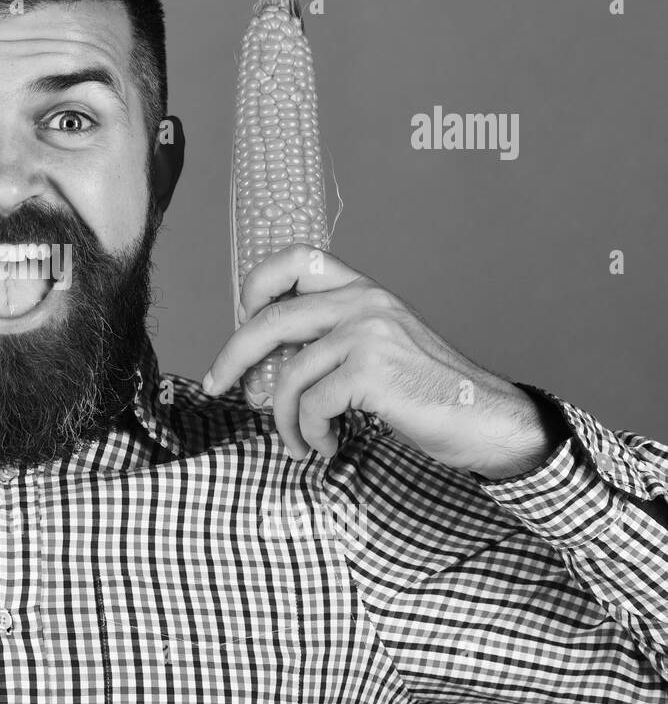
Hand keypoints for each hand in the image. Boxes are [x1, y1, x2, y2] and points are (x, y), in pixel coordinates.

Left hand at [204, 244, 563, 477]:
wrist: (487, 421)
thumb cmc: (428, 391)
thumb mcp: (379, 346)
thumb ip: (331, 337)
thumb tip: (262, 360)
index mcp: (364, 290)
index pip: (297, 259)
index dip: (257, 283)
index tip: (242, 318)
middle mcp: (365, 302)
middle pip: (270, 319)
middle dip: (232, 355)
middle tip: (217, 384)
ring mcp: (368, 333)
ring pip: (288, 374)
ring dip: (283, 418)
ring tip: (296, 441)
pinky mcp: (372, 370)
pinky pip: (311, 404)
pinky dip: (309, 432)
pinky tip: (326, 444)